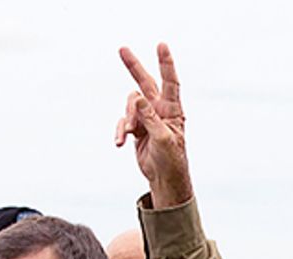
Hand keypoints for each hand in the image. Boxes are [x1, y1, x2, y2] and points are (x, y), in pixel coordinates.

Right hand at [116, 43, 192, 207]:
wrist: (164, 178)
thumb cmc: (171, 160)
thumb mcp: (163, 139)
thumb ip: (150, 118)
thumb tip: (137, 97)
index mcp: (173, 111)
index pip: (170, 83)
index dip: (166, 64)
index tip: (161, 45)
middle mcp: (160, 110)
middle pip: (145, 83)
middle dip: (133, 67)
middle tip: (122, 49)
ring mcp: (147, 118)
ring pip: (130, 105)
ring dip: (126, 118)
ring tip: (129, 134)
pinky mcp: (137, 129)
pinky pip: (123, 122)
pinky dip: (120, 130)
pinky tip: (119, 142)